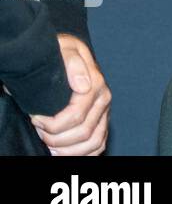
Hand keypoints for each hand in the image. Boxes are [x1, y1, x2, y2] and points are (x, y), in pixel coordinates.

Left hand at [29, 34, 109, 155]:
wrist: (67, 54)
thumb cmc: (61, 52)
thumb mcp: (64, 49)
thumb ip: (73, 63)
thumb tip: (84, 85)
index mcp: (96, 85)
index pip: (76, 117)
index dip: (52, 124)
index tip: (35, 119)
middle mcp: (103, 100)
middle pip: (84, 133)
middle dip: (56, 138)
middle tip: (39, 132)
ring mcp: (104, 112)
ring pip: (94, 142)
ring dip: (69, 150)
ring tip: (49, 145)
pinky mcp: (101, 121)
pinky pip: (99, 144)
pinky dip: (83, 154)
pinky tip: (64, 151)